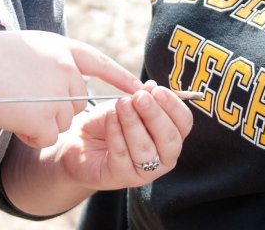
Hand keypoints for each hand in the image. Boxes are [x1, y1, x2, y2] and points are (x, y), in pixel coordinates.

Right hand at [0, 31, 141, 147]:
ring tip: (13, 104)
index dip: (120, 78)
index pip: (100, 63)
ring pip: (62, 122)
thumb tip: (63, 85)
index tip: (142, 89)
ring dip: (39, 122)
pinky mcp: (48, 117)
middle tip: (23, 99)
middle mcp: (67, 68)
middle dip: (55, 108)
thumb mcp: (25, 48)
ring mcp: (59, 93)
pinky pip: (46, 137)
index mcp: (62, 48)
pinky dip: (29, 135)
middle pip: (76, 102)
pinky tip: (12, 119)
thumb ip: (49, 63)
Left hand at [49, 81, 193, 189]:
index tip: (157, 90)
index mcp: (170, 136)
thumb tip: (152, 87)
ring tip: (122, 104)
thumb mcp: (126, 105)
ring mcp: (144, 172)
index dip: (173, 106)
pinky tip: (111, 117)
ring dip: (133, 123)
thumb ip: (141, 98)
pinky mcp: (121, 177)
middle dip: (155, 115)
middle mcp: (163, 157)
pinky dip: (116, 132)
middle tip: (140, 97)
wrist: (80, 141)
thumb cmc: (109, 123)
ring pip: (146, 149)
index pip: (184, 123)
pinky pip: (121, 154)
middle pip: (169, 139)